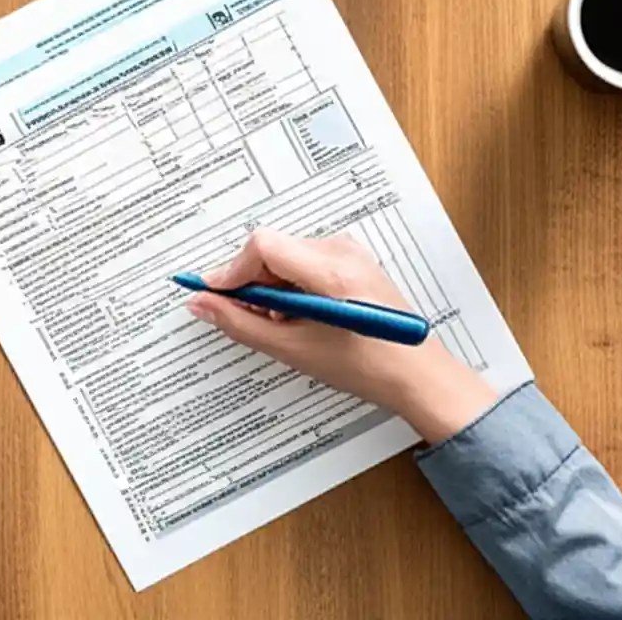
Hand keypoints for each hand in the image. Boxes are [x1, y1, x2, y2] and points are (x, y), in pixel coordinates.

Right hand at [185, 229, 496, 442]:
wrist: (417, 375)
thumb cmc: (367, 366)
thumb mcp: (293, 348)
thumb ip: (240, 323)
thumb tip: (204, 304)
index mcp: (331, 270)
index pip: (262, 246)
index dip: (231, 271)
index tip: (213, 295)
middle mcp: (342, 251)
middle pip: (271, 249)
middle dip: (250, 282)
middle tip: (246, 318)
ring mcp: (350, 253)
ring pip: (285, 256)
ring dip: (270, 287)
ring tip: (279, 325)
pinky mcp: (353, 261)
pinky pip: (304, 261)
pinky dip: (289, 287)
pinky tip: (297, 318)